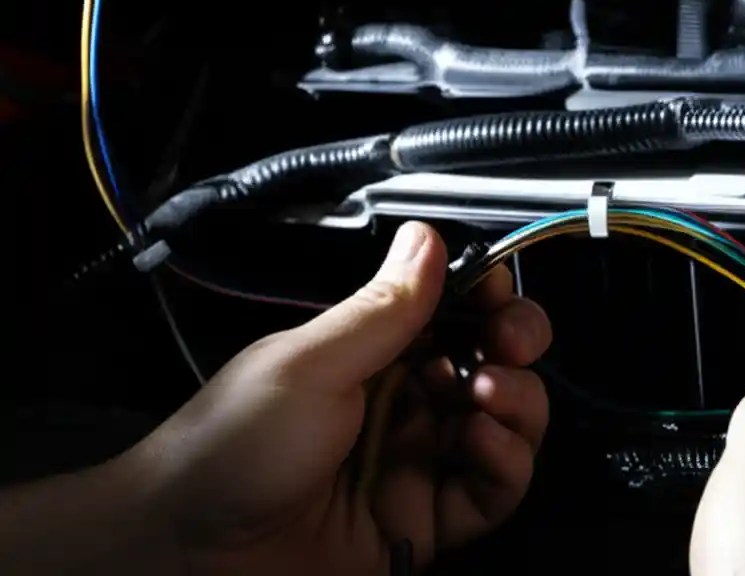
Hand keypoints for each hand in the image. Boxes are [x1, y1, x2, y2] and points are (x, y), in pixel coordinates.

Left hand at [123, 222, 551, 573]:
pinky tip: (484, 443)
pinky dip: (507, 463)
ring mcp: (421, 460)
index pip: (451, 311)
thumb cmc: (233, 445)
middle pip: (492, 361)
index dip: (485, 295)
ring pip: (507, 422)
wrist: (192, 554)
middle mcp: (404, 400)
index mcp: (371, 353)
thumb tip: (426, 234)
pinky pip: (496, 490)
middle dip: (516, 343)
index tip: (498, 287)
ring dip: (518, 401)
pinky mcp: (431, 521)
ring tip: (489, 394)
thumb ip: (382, 308)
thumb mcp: (309, 364)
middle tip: (511, 342)